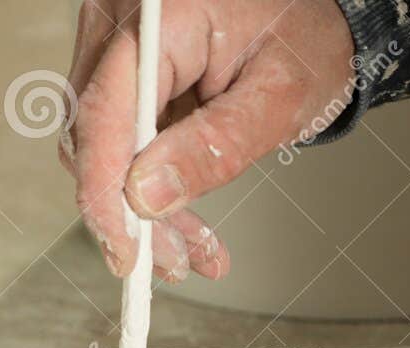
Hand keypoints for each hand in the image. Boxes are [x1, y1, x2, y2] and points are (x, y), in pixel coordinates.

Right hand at [61, 0, 354, 281]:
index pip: (104, 114)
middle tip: (177, 260)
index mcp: (161, 13)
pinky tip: (180, 218)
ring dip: (140, 207)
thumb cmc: (305, 35)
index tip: (128, 253)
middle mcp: (122, 21)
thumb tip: (147, 197)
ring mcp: (113, 41)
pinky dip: (147, 183)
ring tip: (192, 247)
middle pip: (94, 135)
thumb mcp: (278, 96)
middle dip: (131, 212)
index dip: (106, 195)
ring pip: (100, 145)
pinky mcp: (118, 67)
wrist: (316, 13)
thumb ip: (215, 147)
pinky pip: (115, 136)